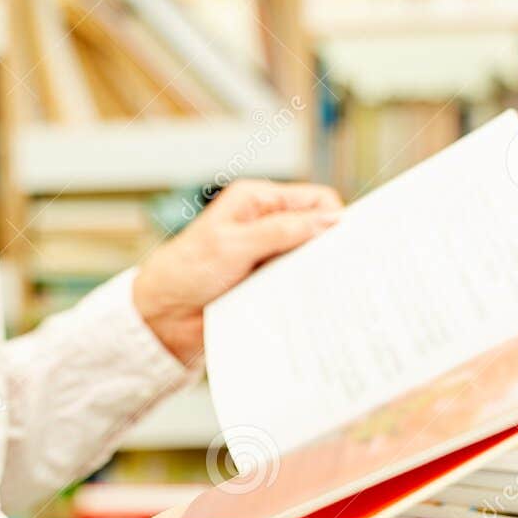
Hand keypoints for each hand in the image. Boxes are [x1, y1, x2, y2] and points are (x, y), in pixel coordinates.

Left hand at [131, 179, 343, 365]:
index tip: (353, 245)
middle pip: (317, 231)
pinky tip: (318, 310)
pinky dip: (307, 295)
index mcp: (258, 201)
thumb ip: (281, 231)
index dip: (335, 218)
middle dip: (332, 249)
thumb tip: (330, 220)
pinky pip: (299, 286)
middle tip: (354, 273)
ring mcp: (269, 256)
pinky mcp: (268, 285)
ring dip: (320, 276)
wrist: (163, 316)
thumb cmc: (187, 270)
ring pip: (311, 261)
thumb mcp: (234, 245)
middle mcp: (267, 225)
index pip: (315, 200)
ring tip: (340, 296)